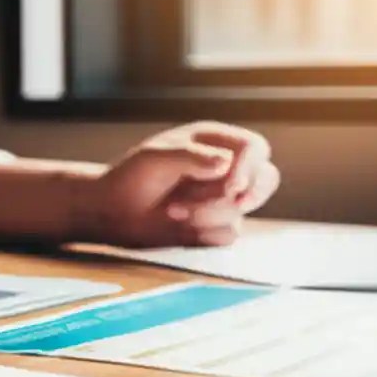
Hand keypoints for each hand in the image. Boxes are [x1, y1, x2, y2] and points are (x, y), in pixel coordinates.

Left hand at [75, 122, 279, 246]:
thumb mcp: (154, 158)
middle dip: (243, 195)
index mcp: (213, 142)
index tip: (232, 186)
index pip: (255, 149)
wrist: (110, 212)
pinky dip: (205, 233)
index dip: (250, 168)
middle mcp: (224, 169)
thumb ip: (190, 157)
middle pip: (266, 179)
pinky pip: (229, 234)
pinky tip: (178, 226)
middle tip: (219, 201)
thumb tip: (225, 164)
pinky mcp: (214, 226)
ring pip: (244, 210)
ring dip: (210, 214)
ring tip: (173, 211)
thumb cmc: (128, 177)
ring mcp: (222, 199)